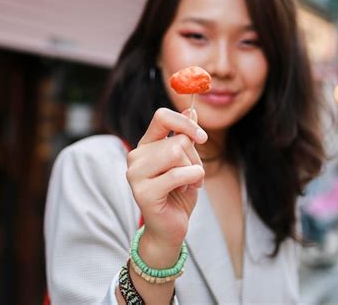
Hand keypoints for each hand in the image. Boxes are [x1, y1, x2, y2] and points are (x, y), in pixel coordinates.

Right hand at [126, 107, 206, 247]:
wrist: (170, 228)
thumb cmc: (178, 193)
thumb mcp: (187, 161)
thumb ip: (186, 137)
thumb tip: (192, 109)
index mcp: (145, 145)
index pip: (161, 117)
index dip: (185, 122)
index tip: (202, 137)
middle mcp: (136, 156)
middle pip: (178, 139)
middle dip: (195, 157)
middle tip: (194, 175)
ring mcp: (136, 174)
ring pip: (178, 153)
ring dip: (194, 169)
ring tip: (189, 183)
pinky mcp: (143, 192)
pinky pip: (178, 174)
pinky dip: (193, 180)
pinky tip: (187, 190)